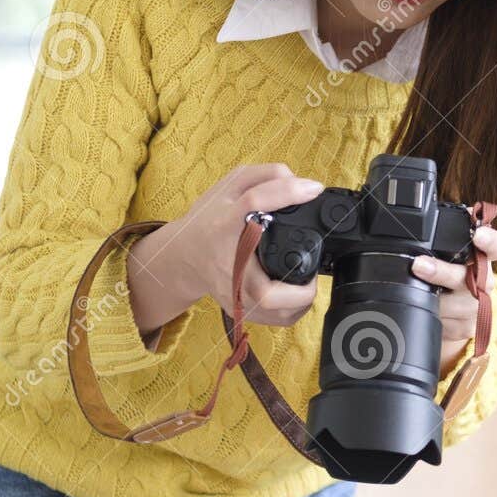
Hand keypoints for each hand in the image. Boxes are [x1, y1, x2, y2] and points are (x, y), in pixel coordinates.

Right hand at [133, 164, 326, 330]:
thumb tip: (299, 181)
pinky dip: (293, 310)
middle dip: (300, 286)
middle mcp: (227, 262)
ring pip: (273, 313)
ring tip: (307, 279)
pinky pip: (274, 320)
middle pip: (265, 291)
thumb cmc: (208, 220)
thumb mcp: (230, 186)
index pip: (254, 204)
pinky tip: (296, 292)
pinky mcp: (238, 309)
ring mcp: (232, 292)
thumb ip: (264, 176)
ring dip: (301, 300)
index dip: (287, 193)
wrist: (182, 255)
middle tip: (314, 265)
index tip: (312, 190)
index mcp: (223, 224)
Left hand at [409, 224, 496, 375]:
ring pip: (456, 305)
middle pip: (473, 278)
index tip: (477, 235)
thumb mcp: (447, 250)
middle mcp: (486, 280)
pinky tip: (429, 311)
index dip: (490, 240)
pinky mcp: (469, 327)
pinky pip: (448, 324)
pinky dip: (434, 316)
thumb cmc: (447, 270)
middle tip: (419, 265)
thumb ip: (448, 230)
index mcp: (484, 256)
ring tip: (414, 291)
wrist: (450, 309)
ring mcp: (479, 306)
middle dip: (443, 272)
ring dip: (433, 299)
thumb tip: (449, 212)